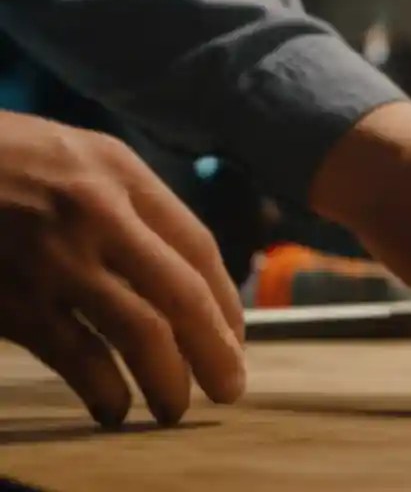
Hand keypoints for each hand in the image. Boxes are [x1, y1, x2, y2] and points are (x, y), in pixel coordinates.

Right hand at [0, 111, 244, 426]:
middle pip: (181, 294)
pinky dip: (103, 390)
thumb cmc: (6, 158)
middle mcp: (97, 216)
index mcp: (120, 175)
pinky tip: (114, 409)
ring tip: (174, 408)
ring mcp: (54, 261)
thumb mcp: (79, 154)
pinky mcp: (13, 301)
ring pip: (137, 332)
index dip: (224, 302)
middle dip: (215, 350)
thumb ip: (132, 203)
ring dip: (167, 380)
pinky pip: (74, 356)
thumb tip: (182, 273)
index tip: (235, 340)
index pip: (197, 247)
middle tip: (229, 388)